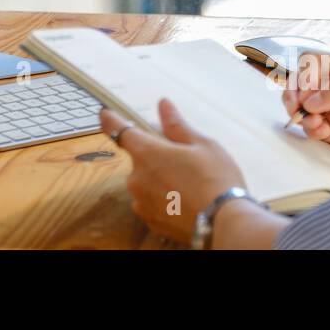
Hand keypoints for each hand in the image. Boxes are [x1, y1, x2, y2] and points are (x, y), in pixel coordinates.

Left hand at [99, 99, 286, 247]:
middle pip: (140, 158)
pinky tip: (185, 200)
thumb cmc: (216, 180)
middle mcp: (137, 178)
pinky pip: (151, 201)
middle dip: (155, 154)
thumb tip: (163, 105)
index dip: (111, 120)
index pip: (120, 130)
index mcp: (147, 153)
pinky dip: (164, 198)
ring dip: (160, 178)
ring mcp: (141, 202)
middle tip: (183, 158)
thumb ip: (177, 126)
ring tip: (189, 183)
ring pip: (146, 181)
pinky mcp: (150, 221)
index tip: (105, 114)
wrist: (224, 224)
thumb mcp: (202, 145)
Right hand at [282, 52, 329, 171]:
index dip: (307, 74)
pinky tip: (322, 132)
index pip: (316, 62)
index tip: (306, 90)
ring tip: (312, 122)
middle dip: (296, 93)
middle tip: (297, 106)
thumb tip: (311, 99)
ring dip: (301, 112)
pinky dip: (310, 128)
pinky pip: (311, 126)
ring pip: (303, 105)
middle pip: (303, 82)